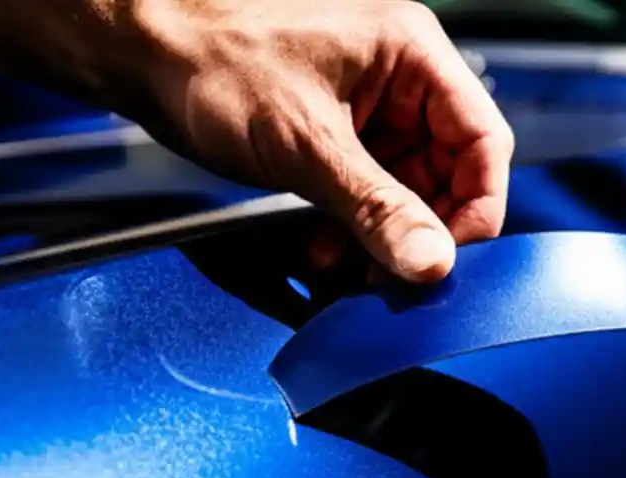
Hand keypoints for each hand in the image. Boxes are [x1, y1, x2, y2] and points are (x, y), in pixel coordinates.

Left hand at [137, 0, 513, 281]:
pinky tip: (328, 248)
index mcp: (410, 53)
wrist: (141, 54)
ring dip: (384, 234)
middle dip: (422, 228)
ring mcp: (369, 105)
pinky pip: (370, 188)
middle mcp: (399, 76)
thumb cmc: (211, 60)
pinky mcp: (338, 131)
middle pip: (451, 169)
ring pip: (409, 186)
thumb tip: (431, 262)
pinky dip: (355, 224)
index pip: (484, 139)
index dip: (477, 206)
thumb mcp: (306, 146)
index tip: (449, 257)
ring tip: (354, 269)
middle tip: (396, 275)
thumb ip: (376, 208)